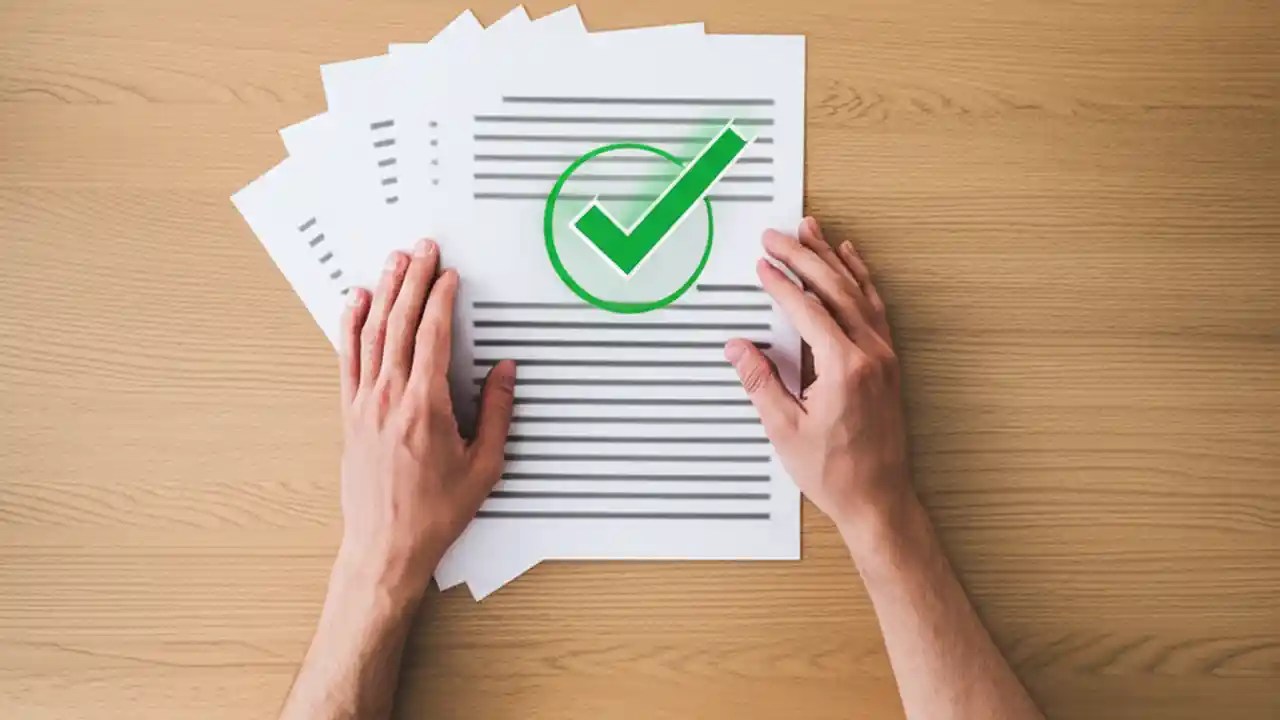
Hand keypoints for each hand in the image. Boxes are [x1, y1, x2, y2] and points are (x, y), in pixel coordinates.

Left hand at [336, 239, 514, 594]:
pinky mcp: (349, 414)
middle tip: (423, 249)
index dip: (441, 299)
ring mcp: (364, 404)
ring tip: (393, 262)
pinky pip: (347, 359)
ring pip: (371, 334)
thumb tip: (503, 371)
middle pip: (399, 324)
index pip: (433, 336)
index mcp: (425, 408)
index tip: (449, 274)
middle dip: (413, 281)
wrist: (386, 546)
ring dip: (383, 293)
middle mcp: (389, 398)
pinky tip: (354, 302)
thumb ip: (496, 413)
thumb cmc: (435, 513)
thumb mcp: (484, 466)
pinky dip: (350, 326)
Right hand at [724, 217, 911, 546]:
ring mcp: (884, 356)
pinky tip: (852, 263)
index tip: (762, 265)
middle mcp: (870, 355)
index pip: (807, 310)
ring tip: (813, 232)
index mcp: (844, 368)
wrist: (879, 499)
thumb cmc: (836, 472)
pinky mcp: (889, 363)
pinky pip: (875, 308)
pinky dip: (862, 280)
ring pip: (858, 292)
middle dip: (803, 257)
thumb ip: (761, 383)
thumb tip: (738, 349)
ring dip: (833, 259)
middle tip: (778, 236)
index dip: (781, 284)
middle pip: (834, 289)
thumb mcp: (785, 430)